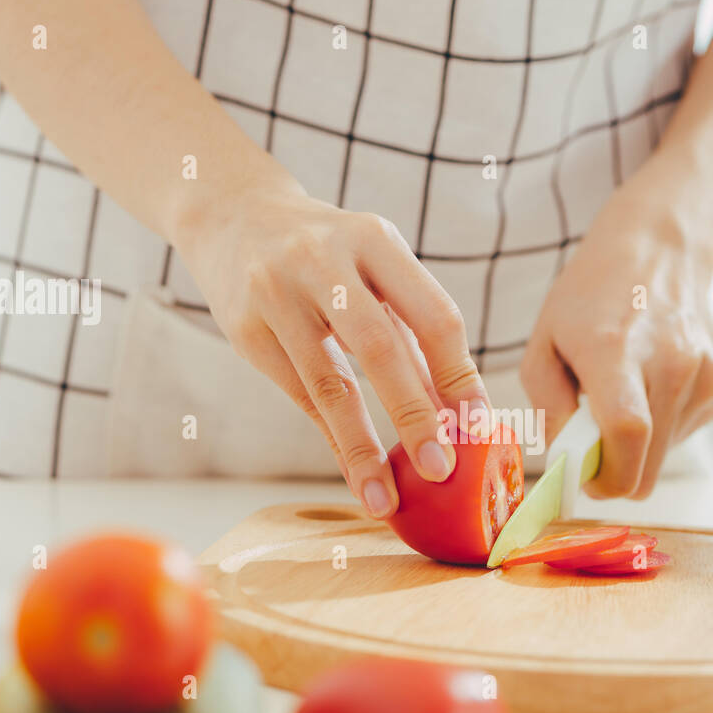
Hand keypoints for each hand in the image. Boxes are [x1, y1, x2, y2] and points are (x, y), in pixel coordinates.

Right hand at [172, 170, 489, 519]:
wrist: (235, 215)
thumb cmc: (328, 254)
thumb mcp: (376, 270)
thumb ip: (413, 335)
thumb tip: (458, 414)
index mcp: (375, 239)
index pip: (433, 314)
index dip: (459, 374)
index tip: (478, 426)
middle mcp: (325, 261)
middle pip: (380, 348)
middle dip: (414, 415)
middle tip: (441, 469)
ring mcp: (278, 294)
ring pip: (330, 384)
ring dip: (362, 448)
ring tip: (385, 497)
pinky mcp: (246, 329)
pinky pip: (299, 395)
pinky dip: (331, 439)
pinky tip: (354, 473)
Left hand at [521, 161, 712, 498]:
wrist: (661, 251)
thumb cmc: (592, 297)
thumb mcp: (545, 340)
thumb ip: (546, 404)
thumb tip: (564, 456)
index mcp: (617, 350)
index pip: (628, 432)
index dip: (607, 475)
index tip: (587, 480)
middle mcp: (671, 363)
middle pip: (648, 463)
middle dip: (617, 473)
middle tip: (594, 447)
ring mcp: (706, 374)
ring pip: (666, 456)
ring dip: (641, 445)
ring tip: (627, 394)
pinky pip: (685, 434)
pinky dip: (664, 427)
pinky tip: (654, 385)